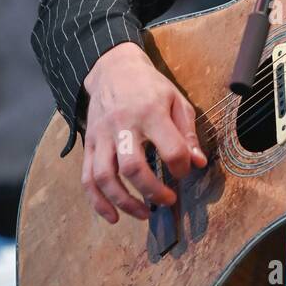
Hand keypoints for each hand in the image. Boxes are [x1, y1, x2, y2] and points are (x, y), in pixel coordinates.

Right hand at [81, 42, 207, 223]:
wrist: (113, 69)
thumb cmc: (150, 87)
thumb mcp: (177, 101)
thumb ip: (188, 133)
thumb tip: (198, 163)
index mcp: (151, 113)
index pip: (171, 148)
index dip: (181, 166)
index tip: (184, 171)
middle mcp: (123, 126)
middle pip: (132, 167)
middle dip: (152, 190)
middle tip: (168, 200)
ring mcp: (102, 136)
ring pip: (105, 177)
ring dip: (124, 202)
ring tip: (144, 214)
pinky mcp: (89, 144)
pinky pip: (87, 178)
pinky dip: (97, 201)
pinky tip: (113, 216)